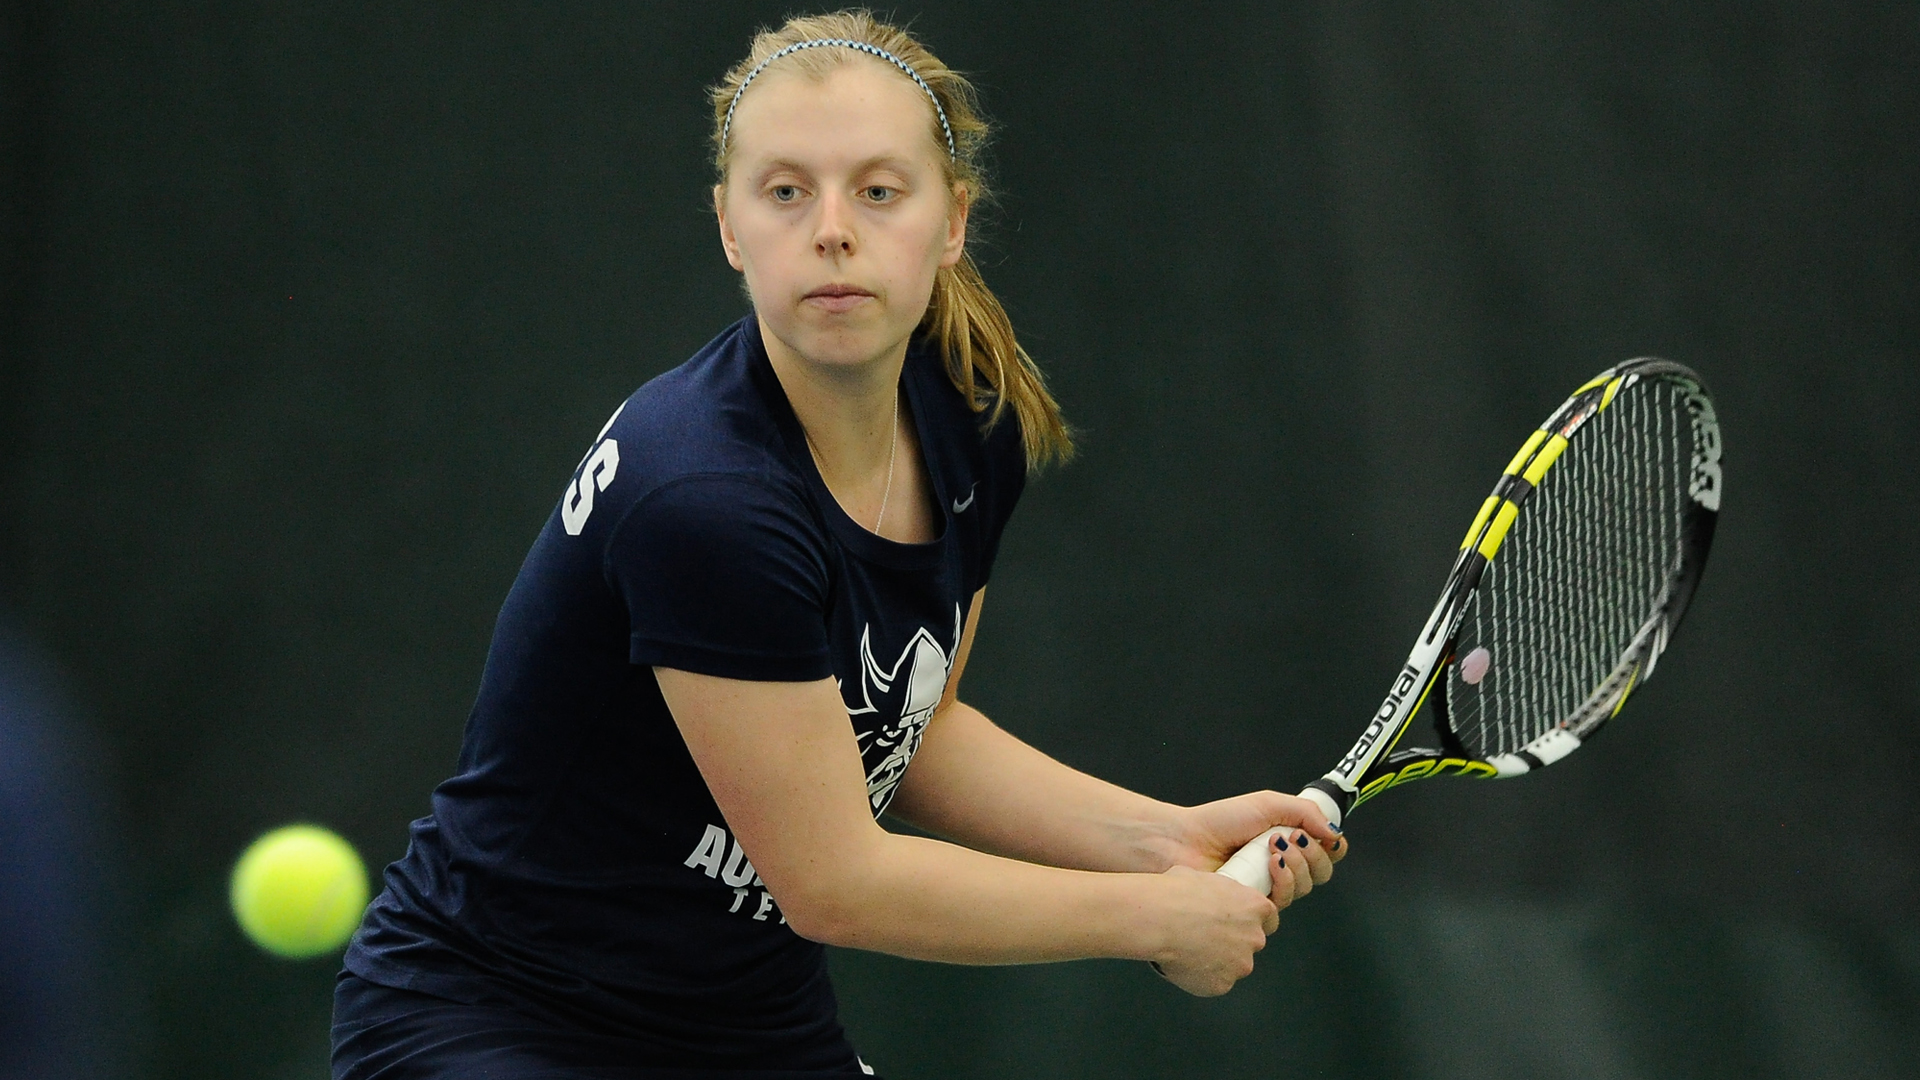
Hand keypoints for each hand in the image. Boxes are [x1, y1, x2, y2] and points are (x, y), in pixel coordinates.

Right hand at [1148, 864, 1277, 996]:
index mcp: (1254, 906)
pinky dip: (1202, 977)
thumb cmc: (1174, 894)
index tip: (1236, 921)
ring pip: (1233, 965)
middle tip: (1205, 935)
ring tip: (1189, 950)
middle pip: (1251, 943)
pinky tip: (1183, 963)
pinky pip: (1215, 982)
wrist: (1158, 919)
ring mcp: (1241, 964)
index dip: (1250, 919)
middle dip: (1233, 942)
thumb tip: (1204, 892)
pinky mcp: (1223, 984)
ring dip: (1218, 961)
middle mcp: (1254, 937)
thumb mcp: (1200, 876)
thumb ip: (1215, 891)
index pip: (1268, 917)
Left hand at [1173, 791, 1348, 910]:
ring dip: (1296, 866)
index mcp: (1287, 843)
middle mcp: (1281, 868)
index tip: (1319, 835)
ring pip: (1303, 889)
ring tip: (1272, 849)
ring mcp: (1267, 889)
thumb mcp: (1267, 804)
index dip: (1330, 847)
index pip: (1326, 853)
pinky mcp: (1253, 908)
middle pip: (1320, 874)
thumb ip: (1305, 812)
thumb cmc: (1219, 821)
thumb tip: (1335, 832)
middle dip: (1312, 855)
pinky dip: (1282, 883)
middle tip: (1289, 838)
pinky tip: (1268, 866)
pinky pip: (1282, 906)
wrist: (1185, 841)